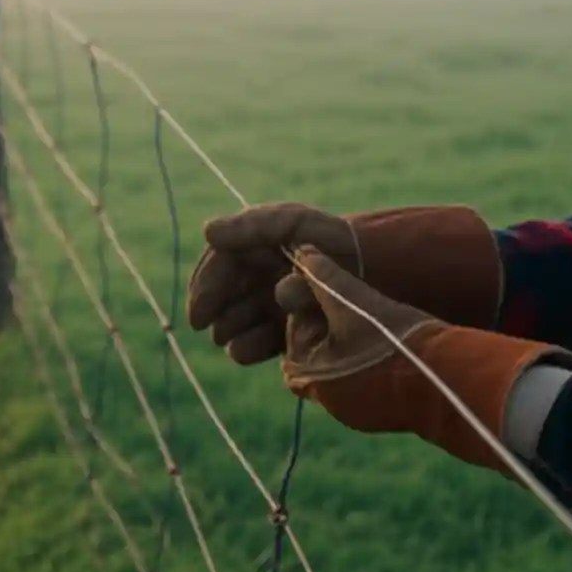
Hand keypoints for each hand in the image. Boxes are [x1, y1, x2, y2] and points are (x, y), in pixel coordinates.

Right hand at [187, 203, 359, 365]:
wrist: (372, 267)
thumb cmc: (332, 238)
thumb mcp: (293, 222)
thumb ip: (252, 226)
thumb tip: (207, 232)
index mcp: (254, 247)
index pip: (218, 264)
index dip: (204, 285)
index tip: (199, 308)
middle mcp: (257, 276)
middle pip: (221, 296)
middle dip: (211, 310)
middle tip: (205, 325)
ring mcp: (269, 304)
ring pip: (234, 322)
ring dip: (227, 329)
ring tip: (226, 335)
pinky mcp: (284, 329)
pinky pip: (256, 343)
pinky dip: (247, 347)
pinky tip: (242, 349)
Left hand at [275, 246, 571, 473]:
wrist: (447, 379)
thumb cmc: (394, 339)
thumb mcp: (354, 300)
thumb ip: (325, 277)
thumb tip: (302, 252)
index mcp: (309, 374)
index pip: (298, 329)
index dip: (315, 304)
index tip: (340, 291)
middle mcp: (326, 400)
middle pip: (318, 350)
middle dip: (333, 326)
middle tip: (359, 306)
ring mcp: (352, 411)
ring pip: (341, 366)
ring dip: (352, 345)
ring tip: (378, 322)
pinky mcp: (377, 415)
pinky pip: (363, 382)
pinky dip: (370, 363)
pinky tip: (391, 345)